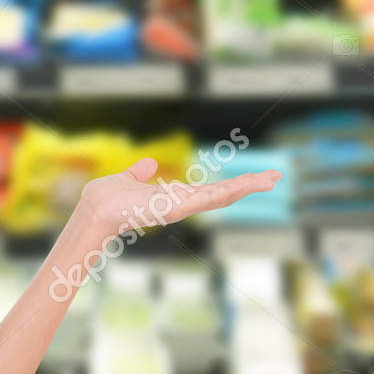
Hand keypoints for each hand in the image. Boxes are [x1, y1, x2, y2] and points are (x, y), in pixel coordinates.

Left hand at [77, 156, 280, 242]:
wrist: (97, 207)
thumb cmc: (107, 197)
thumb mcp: (129, 179)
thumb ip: (140, 174)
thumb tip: (149, 166)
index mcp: (175, 198)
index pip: (210, 191)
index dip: (232, 184)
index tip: (253, 178)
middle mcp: (183, 204)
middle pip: (224, 194)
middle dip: (249, 185)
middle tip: (276, 177)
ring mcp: (183, 207)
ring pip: (223, 195)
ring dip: (248, 186)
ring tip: (272, 178)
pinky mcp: (179, 207)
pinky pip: (209, 197)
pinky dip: (230, 190)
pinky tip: (249, 184)